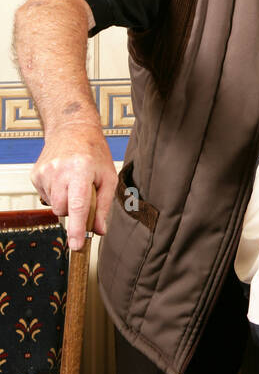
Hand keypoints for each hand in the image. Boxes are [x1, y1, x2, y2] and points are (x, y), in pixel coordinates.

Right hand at [31, 122, 115, 249]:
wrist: (72, 129)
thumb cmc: (94, 153)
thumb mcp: (108, 177)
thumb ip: (104, 206)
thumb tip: (99, 231)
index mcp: (81, 169)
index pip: (78, 205)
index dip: (77, 228)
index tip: (76, 245)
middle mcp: (60, 170)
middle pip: (63, 210)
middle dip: (74, 209)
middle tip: (83, 192)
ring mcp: (44, 172)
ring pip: (54, 206)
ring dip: (65, 201)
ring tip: (73, 182)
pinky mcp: (35, 174)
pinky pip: (46, 197)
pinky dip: (55, 194)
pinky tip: (62, 179)